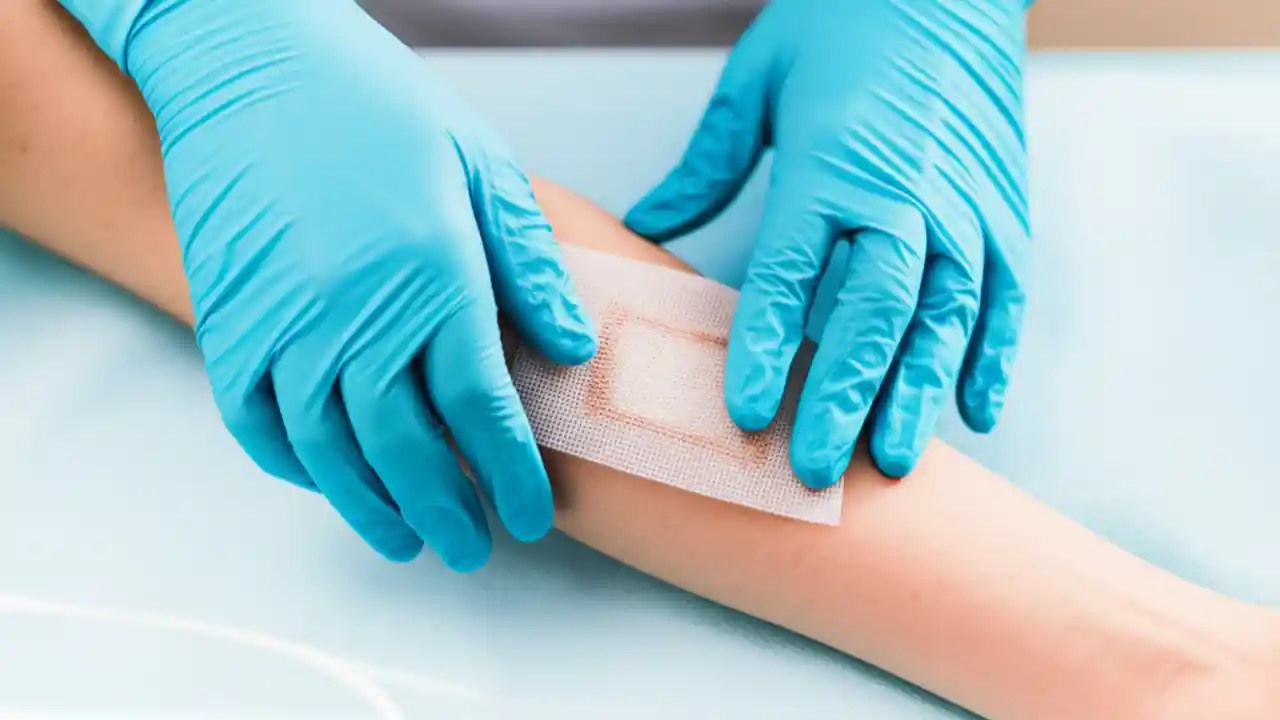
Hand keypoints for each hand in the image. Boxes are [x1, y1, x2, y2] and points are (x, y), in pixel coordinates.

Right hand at [60, 0, 596, 568]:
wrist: (253, 59)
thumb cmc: (377, 105)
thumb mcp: (480, 166)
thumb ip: (530, 264)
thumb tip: (576, 349)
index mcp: (432, 275)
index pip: (483, 407)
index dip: (512, 473)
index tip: (534, 517)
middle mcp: (354, 313)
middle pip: (408, 447)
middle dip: (448, 510)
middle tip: (474, 548)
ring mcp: (282, 323)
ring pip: (330, 450)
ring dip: (372, 507)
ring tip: (408, 540)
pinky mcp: (227, 321)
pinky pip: (255, 421)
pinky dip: (293, 465)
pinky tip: (330, 482)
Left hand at [626, 0, 1029, 484]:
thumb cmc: (841, 23)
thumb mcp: (757, 80)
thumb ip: (705, 165)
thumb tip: (643, 228)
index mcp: (831, 164)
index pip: (788, 274)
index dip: (763, 347)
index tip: (742, 414)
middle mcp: (904, 196)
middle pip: (871, 313)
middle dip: (842, 396)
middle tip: (814, 470)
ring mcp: (964, 209)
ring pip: (942, 319)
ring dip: (916, 394)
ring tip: (890, 463)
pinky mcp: (1006, 214)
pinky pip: (1006, 299)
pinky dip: (992, 358)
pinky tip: (973, 414)